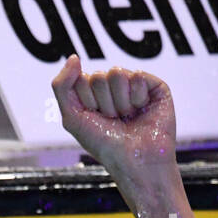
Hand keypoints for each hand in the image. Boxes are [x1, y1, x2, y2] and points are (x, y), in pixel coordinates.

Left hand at [50, 54, 175, 182]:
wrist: (135, 160)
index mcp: (93, 93)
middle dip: (103, 103)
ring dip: (119, 102)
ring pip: (117, 73)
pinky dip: (137, 98)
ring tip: (127, 117)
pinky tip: (142, 110)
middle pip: (99, 76)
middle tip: (114, 120)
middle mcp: (114, 87)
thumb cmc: (104, 143)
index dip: (86, 102)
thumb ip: (62, 86)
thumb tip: (74, 57)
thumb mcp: (72, 117)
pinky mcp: (155, 86)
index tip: (95, 119)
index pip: (81, 79)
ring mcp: (134, 85)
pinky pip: (138, 75)